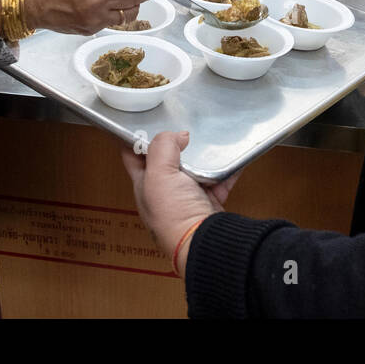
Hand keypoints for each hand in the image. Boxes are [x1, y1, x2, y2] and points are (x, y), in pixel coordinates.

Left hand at [120, 130, 240, 277]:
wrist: (205, 242)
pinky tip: (231, 159)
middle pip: (167, 161)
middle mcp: (164, 193)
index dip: (136, 139)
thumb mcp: (158, 173)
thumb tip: (179, 135)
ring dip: (202, 157)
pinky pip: (220, 181)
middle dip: (175, 145)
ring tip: (208, 140)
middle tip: (183, 128)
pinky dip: (226, 171)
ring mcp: (187, 199)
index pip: (133, 157)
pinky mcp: (209, 204)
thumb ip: (163, 146)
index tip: (146, 122)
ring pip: (194, 170)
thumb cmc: (174, 216)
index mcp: (144, 185)